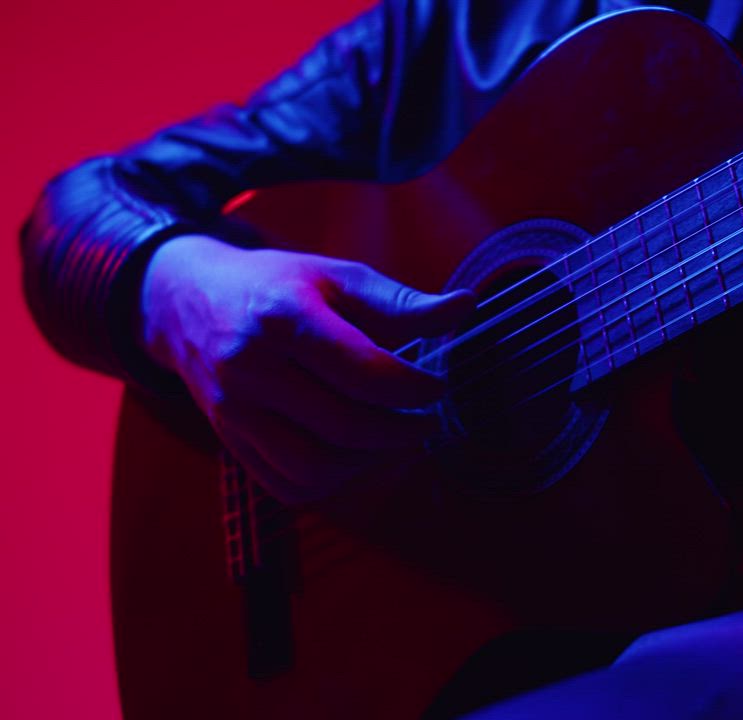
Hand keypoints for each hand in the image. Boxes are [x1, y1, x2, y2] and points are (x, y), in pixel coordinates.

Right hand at [138, 234, 473, 503]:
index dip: (415, 388)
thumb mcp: (338, 277)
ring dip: (370, 462)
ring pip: (317, 466)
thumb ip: (402, 303)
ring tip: (393, 437)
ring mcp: (234, 411)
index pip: (365, 373)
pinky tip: (355, 453)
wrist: (189, 301)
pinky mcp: (229, 440)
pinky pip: (290, 486)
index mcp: (283, 317)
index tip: (437, 386)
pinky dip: (333, 481)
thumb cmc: (277, 286)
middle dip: (403, 431)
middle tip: (426, 419)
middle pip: (346, 426)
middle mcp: (251, 368)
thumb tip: (467, 307)